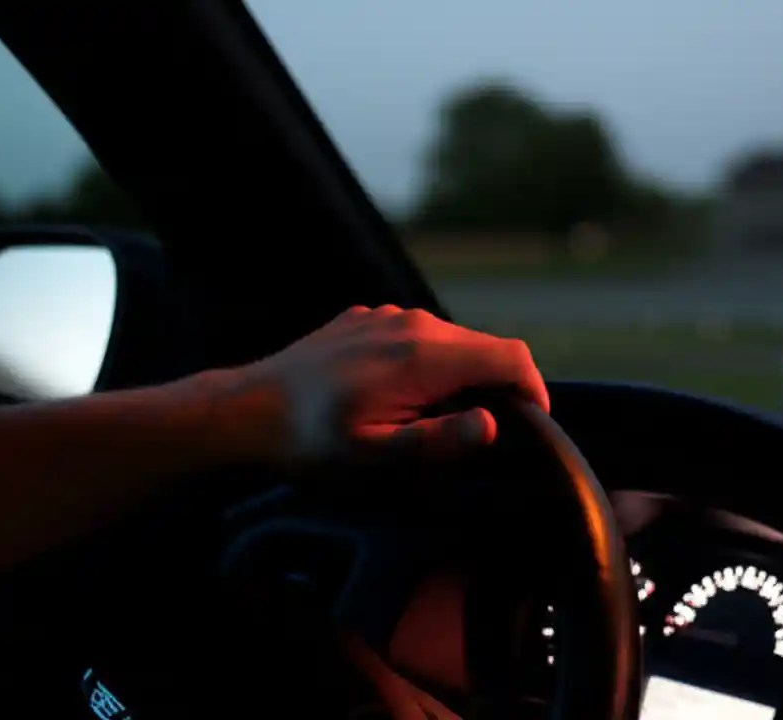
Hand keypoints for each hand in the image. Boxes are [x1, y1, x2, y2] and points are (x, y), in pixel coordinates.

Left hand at [215, 305, 548, 466]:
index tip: (531, 424)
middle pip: (486, 347)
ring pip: (453, 341)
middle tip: (477, 434)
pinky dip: (429, 364)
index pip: (511, 357)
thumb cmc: (313, 441)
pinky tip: (397, 397)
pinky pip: (419, 336)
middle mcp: (412, 323)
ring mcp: (388, 315)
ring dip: (461, 376)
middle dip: (497, 387)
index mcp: (423, 355)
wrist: (249, 409)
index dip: (534, 390)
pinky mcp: (369, 318)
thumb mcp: (377, 455)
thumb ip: (439, 439)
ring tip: (433, 420)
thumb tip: (493, 422)